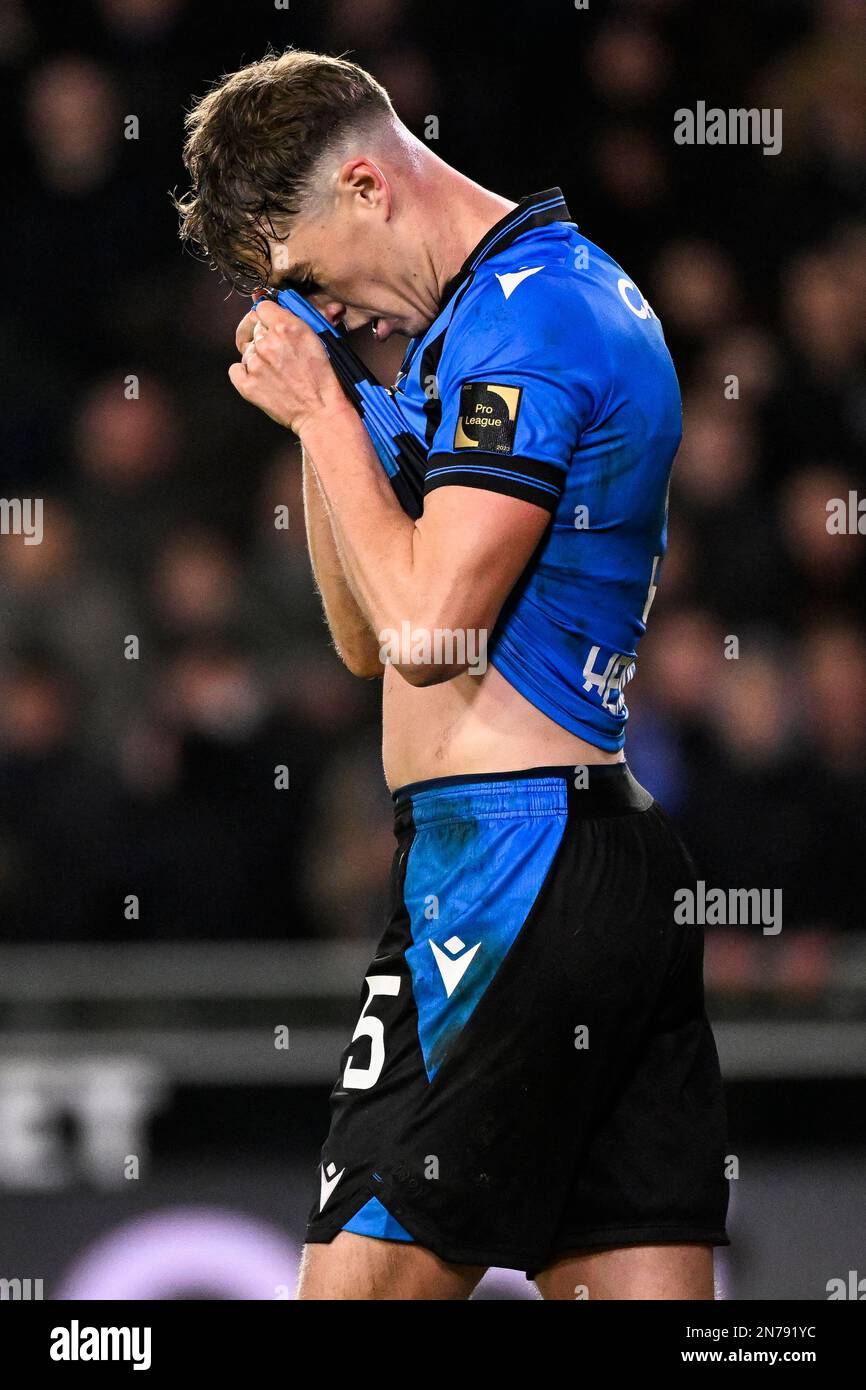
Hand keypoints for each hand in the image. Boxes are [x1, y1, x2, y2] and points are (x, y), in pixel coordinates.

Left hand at [228, 298, 344, 433]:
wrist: (321, 412)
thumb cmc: (325, 378)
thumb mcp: (319, 338)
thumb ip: (298, 316)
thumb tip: (274, 298)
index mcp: (287, 327)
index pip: (262, 307)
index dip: (267, 316)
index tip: (270, 324)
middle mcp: (268, 342)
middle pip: (254, 329)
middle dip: (265, 338)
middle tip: (280, 355)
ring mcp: (255, 364)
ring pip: (247, 350)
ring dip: (257, 358)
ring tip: (277, 372)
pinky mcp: (247, 385)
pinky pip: (235, 370)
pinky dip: (244, 374)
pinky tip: (261, 379)